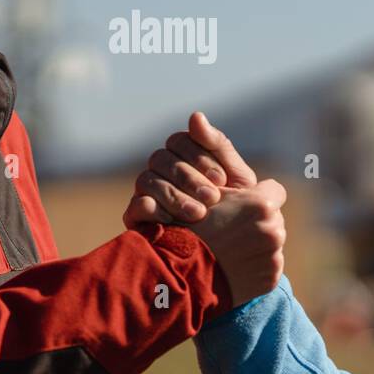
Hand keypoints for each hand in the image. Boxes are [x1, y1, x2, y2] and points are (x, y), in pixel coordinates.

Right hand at [122, 111, 257, 227]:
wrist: (228, 258)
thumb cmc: (237, 214)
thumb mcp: (237, 180)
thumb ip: (219, 147)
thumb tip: (195, 116)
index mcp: (182, 156)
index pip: (180, 141)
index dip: (199, 157)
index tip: (222, 180)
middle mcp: (160, 171)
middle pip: (162, 158)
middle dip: (189, 178)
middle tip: (213, 199)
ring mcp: (146, 193)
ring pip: (147, 180)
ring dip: (175, 196)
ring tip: (199, 215)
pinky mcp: (137, 218)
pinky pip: (136, 206)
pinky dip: (154, 211)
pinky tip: (174, 222)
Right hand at [189, 179, 287, 305]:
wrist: (184, 273)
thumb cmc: (194, 231)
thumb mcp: (210, 197)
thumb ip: (236, 188)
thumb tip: (248, 186)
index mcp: (261, 205)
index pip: (276, 191)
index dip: (260, 195)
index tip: (247, 204)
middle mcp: (273, 230)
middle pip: (274, 218)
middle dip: (259, 221)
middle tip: (234, 230)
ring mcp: (274, 257)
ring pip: (272, 242)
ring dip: (259, 244)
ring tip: (233, 250)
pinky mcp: (270, 278)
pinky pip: (269, 266)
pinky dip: (257, 265)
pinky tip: (236, 266)